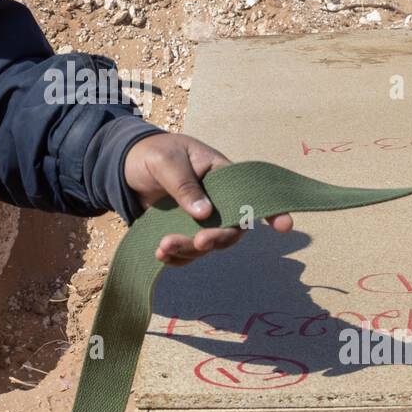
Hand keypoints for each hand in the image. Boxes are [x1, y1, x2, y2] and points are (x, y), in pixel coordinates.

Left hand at [123, 132, 293, 266]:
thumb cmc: (153, 153)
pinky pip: (187, 252)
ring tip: (163, 248)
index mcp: (221, 175)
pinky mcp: (182, 231)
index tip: (285, 226)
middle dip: (217, 239)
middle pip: (230, 228)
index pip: (251, 193)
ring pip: (207, 244)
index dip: (271, 211)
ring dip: (190, 250)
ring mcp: (199, 218)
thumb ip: (184, 185)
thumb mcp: (166, 162)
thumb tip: (205, 213)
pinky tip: (159, 256)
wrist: (126, 165)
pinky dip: (176, 257)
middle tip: (199, 242)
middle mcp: (216, 200)